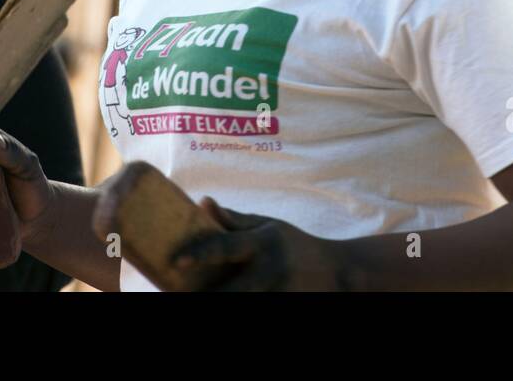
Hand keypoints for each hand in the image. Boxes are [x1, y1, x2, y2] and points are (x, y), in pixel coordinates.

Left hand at [171, 197, 344, 290]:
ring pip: (240, 304)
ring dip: (217, 302)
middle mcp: (269, 271)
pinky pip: (251, 309)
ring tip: (192, 298)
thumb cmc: (293, 245)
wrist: (337, 272)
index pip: (227, 247)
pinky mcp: (280, 306)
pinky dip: (237, 307)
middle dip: (203, 298)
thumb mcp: (269, 226)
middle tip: (175, 293)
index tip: (176, 260)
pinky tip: (219, 299)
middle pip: (230, 291)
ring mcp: (277, 294)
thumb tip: (202, 202)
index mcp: (263, 242)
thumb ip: (234, 219)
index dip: (201, 254)